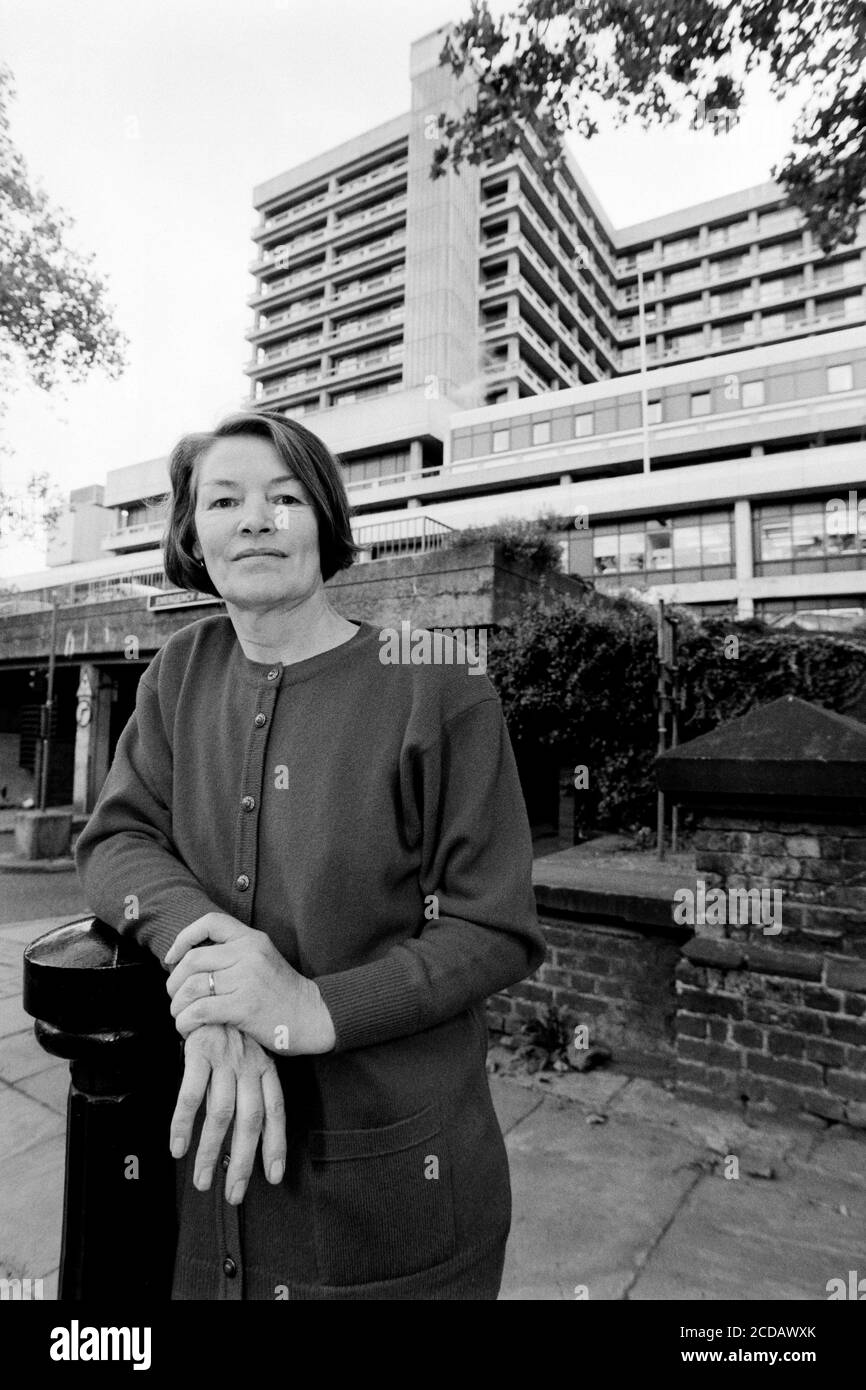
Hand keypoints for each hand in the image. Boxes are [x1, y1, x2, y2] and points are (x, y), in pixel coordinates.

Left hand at [164, 912, 335, 1055]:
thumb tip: (189, 963)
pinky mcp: (244, 1006)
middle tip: (175, 997)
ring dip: (177, 1005)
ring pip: (192, 987)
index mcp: (252, 939)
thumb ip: (233, 955)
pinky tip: (187, 1027)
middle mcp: (248, 954)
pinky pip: (200, 1011)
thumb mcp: (262, 960)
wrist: (313, 1015)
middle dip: (174, 981)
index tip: (172, 958)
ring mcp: (247, 979)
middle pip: (193, 959)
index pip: (210, 923)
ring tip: (179, 1015)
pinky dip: (186, 1021)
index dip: (184, 937)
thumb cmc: (283, 992)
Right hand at [170, 1023, 286, 1205]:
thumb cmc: (228, 1025)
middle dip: (242, 1162)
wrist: (211, 984)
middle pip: (250, 1121)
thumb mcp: (247, 1051)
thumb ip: (248, 1086)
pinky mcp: (200, 1051)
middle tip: (233, 1194)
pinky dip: (183, 1123)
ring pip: (221, 1114)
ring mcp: (225, 1058)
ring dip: (210, 1152)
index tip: (273, 1176)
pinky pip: (191, 1094)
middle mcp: (249, 1064)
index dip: (275, 1144)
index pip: (275, 1111)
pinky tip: (177, 1147)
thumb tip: (242, 1133)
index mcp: (265, 1066)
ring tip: (202, 1181)